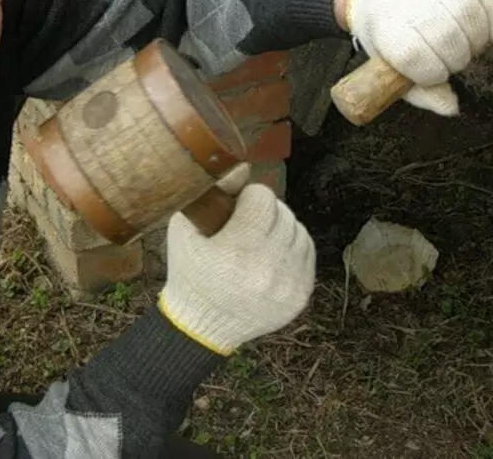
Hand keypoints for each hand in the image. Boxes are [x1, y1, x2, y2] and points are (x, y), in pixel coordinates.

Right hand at [159, 184, 314, 354]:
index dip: (248, 198)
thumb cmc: (190, 272)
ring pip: (299, 231)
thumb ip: (215, 193)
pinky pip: (307, 253)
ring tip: (260, 239)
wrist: (202, 325)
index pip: (263, 198)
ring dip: (282, 229)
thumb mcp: (184, 229)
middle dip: (265, 213)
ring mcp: (289, 283)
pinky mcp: (300, 295)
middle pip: (283, 213)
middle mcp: (269, 267)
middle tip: (247, 224)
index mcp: (239, 248)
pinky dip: (292, 248)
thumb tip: (243, 167)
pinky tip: (273, 254)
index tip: (237, 209)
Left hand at [338, 0, 492, 115]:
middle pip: (455, 46)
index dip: (433, 75)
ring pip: (476, 24)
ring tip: (461, 37)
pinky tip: (492, 27)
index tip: (425, 68)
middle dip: (455, 58)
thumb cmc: (389, 35)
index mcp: (392, 31)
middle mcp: (416, 3)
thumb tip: (452, 107)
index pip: (430, 67)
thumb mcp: (391, 69)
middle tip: (445, 52)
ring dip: (476, 40)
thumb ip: (421, 93)